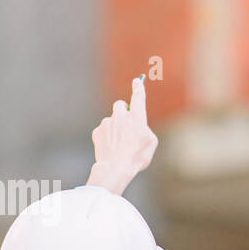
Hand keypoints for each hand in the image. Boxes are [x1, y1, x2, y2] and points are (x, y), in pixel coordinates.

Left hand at [86, 76, 157, 195]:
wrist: (115, 168)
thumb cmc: (136, 157)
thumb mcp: (150, 143)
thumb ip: (144, 130)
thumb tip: (137, 127)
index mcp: (137, 117)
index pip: (138, 96)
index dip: (138, 88)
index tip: (137, 81)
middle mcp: (121, 116)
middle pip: (120, 104)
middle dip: (122, 111)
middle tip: (126, 123)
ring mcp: (107, 123)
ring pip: (111, 121)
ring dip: (114, 128)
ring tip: (119, 145)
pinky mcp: (97, 131)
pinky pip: (103, 131)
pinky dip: (106, 137)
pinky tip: (110, 148)